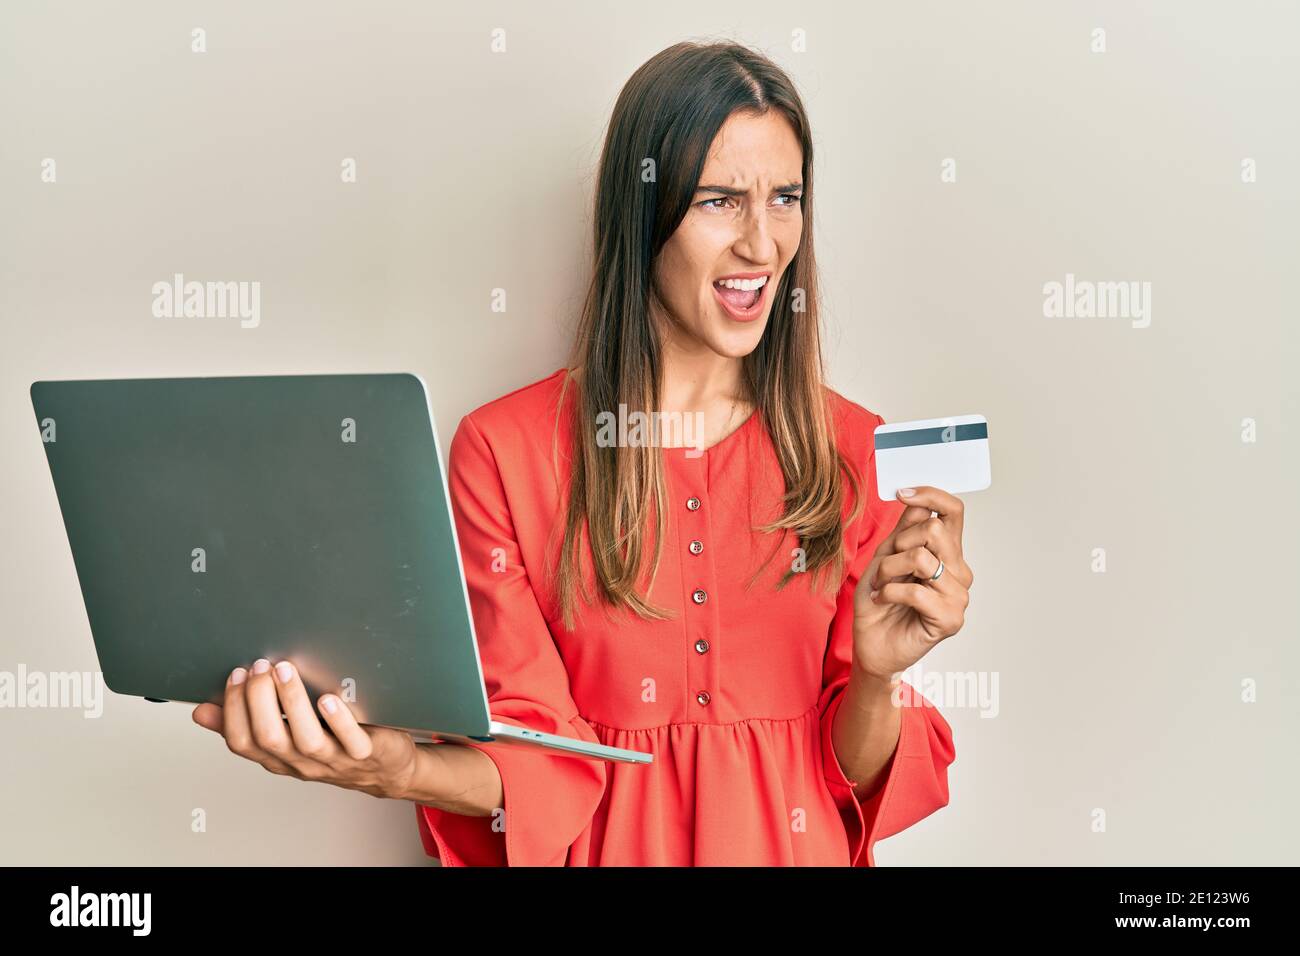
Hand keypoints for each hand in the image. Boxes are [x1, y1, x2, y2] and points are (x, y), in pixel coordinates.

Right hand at [192, 658, 419, 799]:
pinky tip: (329, 699)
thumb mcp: (286, 737)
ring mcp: (334, 759)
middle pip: (269, 738)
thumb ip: (247, 723)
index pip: (242, 741)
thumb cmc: (333, 746)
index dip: (233, 709)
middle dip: (259, 700)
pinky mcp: (366, 753)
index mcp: (278, 757)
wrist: (385, 768)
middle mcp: (301, 761)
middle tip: (261, 666)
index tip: (237, 674)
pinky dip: (338, 720)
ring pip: (306, 739)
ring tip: (285, 670)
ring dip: (292, 702)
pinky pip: (350, 741)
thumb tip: (201, 711)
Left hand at [852, 485, 973, 683]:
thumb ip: (904, 530)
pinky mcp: (950, 619)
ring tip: (881, 586)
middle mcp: (959, 572)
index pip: (953, 512)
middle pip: (934, 530)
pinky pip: (915, 590)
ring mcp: (959, 596)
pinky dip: (889, 592)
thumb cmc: (879, 602)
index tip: (902, 493)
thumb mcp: (885, 557)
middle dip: (897, 544)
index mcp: (948, 553)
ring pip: (921, 558)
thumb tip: (917, 503)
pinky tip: (882, 601)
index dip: (930, 496)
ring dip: (888, 570)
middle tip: (884, 567)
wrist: (871, 644)